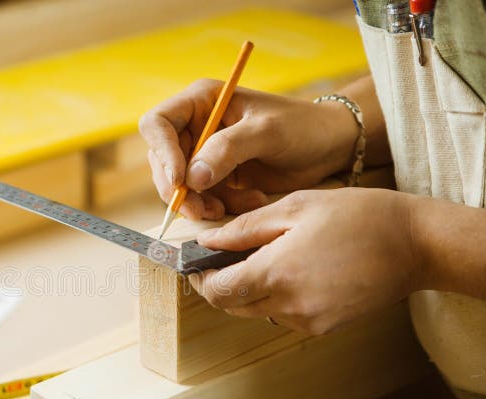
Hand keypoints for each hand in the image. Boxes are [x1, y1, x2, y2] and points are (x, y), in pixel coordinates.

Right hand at [139, 79, 359, 219]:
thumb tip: (191, 178)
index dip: (162, 153)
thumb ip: (227, 149)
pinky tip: (250, 201)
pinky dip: (221, 207)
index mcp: (201, 102)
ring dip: (202, 203)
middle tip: (202, 210)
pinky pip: (203, 199)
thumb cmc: (301, 126)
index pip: (157, 124)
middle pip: (163, 163)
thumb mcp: (266, 132)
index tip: (179, 181)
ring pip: (180, 188)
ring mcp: (204, 155)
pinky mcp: (217, 178)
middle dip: (179, 190)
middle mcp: (196, 127)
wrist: (328, 147)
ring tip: (230, 208)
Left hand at [188, 188, 419, 334]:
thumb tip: (207, 241)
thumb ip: (245, 229)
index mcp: (277, 273)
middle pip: (234, 306)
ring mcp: (308, 321)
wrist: (416, 244)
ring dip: (251, 289)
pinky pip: (284, 314)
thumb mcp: (295, 207)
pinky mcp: (324, 327)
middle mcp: (289, 305)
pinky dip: (278, 296)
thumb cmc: (359, 216)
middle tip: (225, 257)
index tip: (196, 263)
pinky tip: (296, 269)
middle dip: (222, 284)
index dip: (200, 279)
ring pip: (258, 311)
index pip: (218, 291)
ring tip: (268, 256)